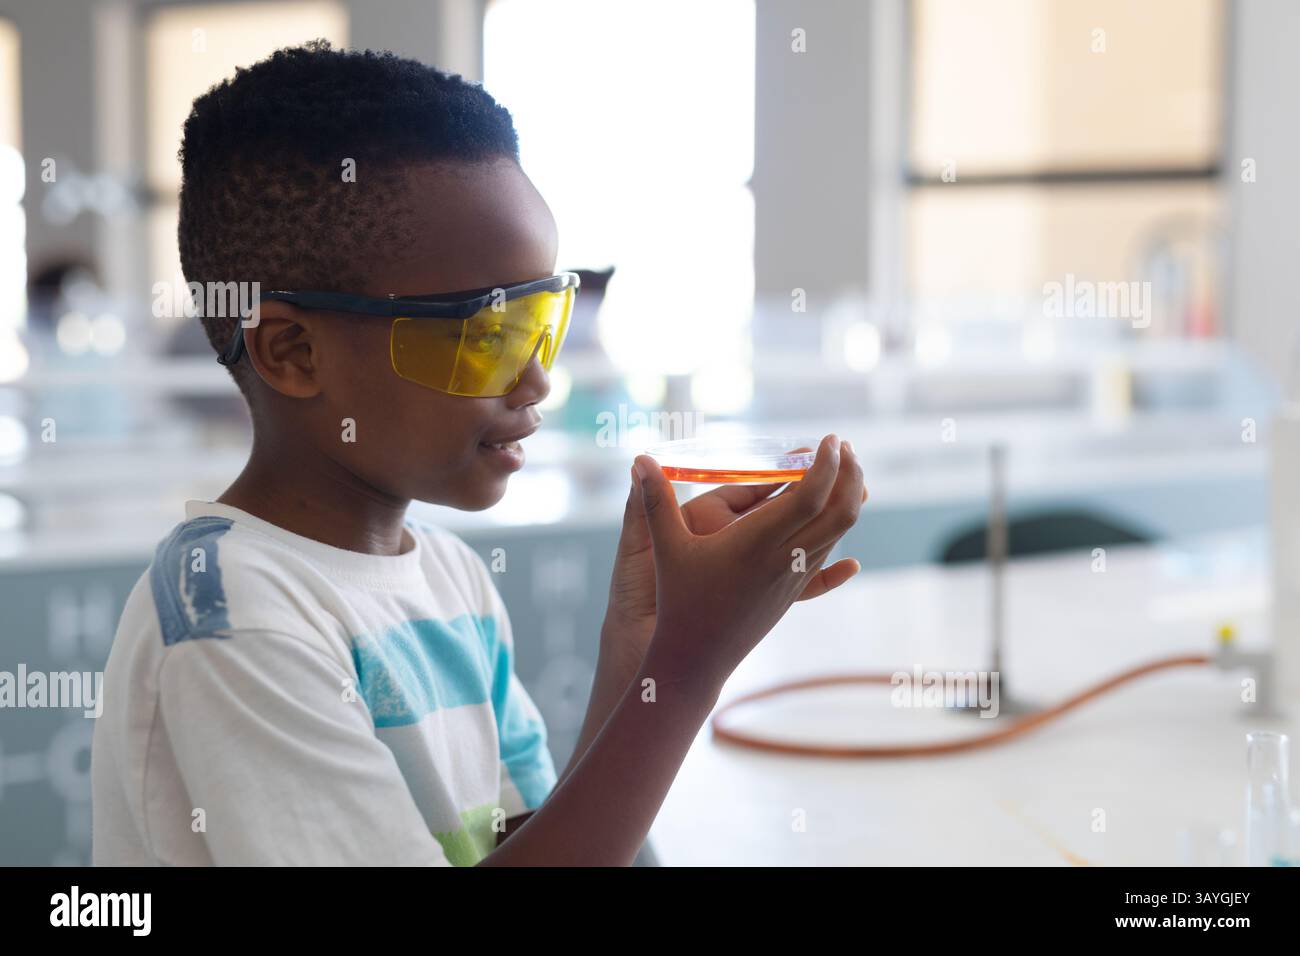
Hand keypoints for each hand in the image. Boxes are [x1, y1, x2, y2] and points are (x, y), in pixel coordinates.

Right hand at [603, 435, 864, 679]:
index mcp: (757, 544)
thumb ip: (654, 500)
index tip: (828, 438)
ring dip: (849, 496)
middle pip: (839, 512)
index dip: (826, 464)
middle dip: (850, 475)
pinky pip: (828, 550)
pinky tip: (836, 510)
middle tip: (844, 446)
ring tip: (845, 467)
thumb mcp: (666, 548)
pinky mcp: (795, 590)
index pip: (809, 497)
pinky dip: (837, 523)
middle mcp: (784, 560)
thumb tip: (639, 460)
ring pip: (839, 532)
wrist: (696, 660)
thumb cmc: (678, 602)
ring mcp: (794, 577)